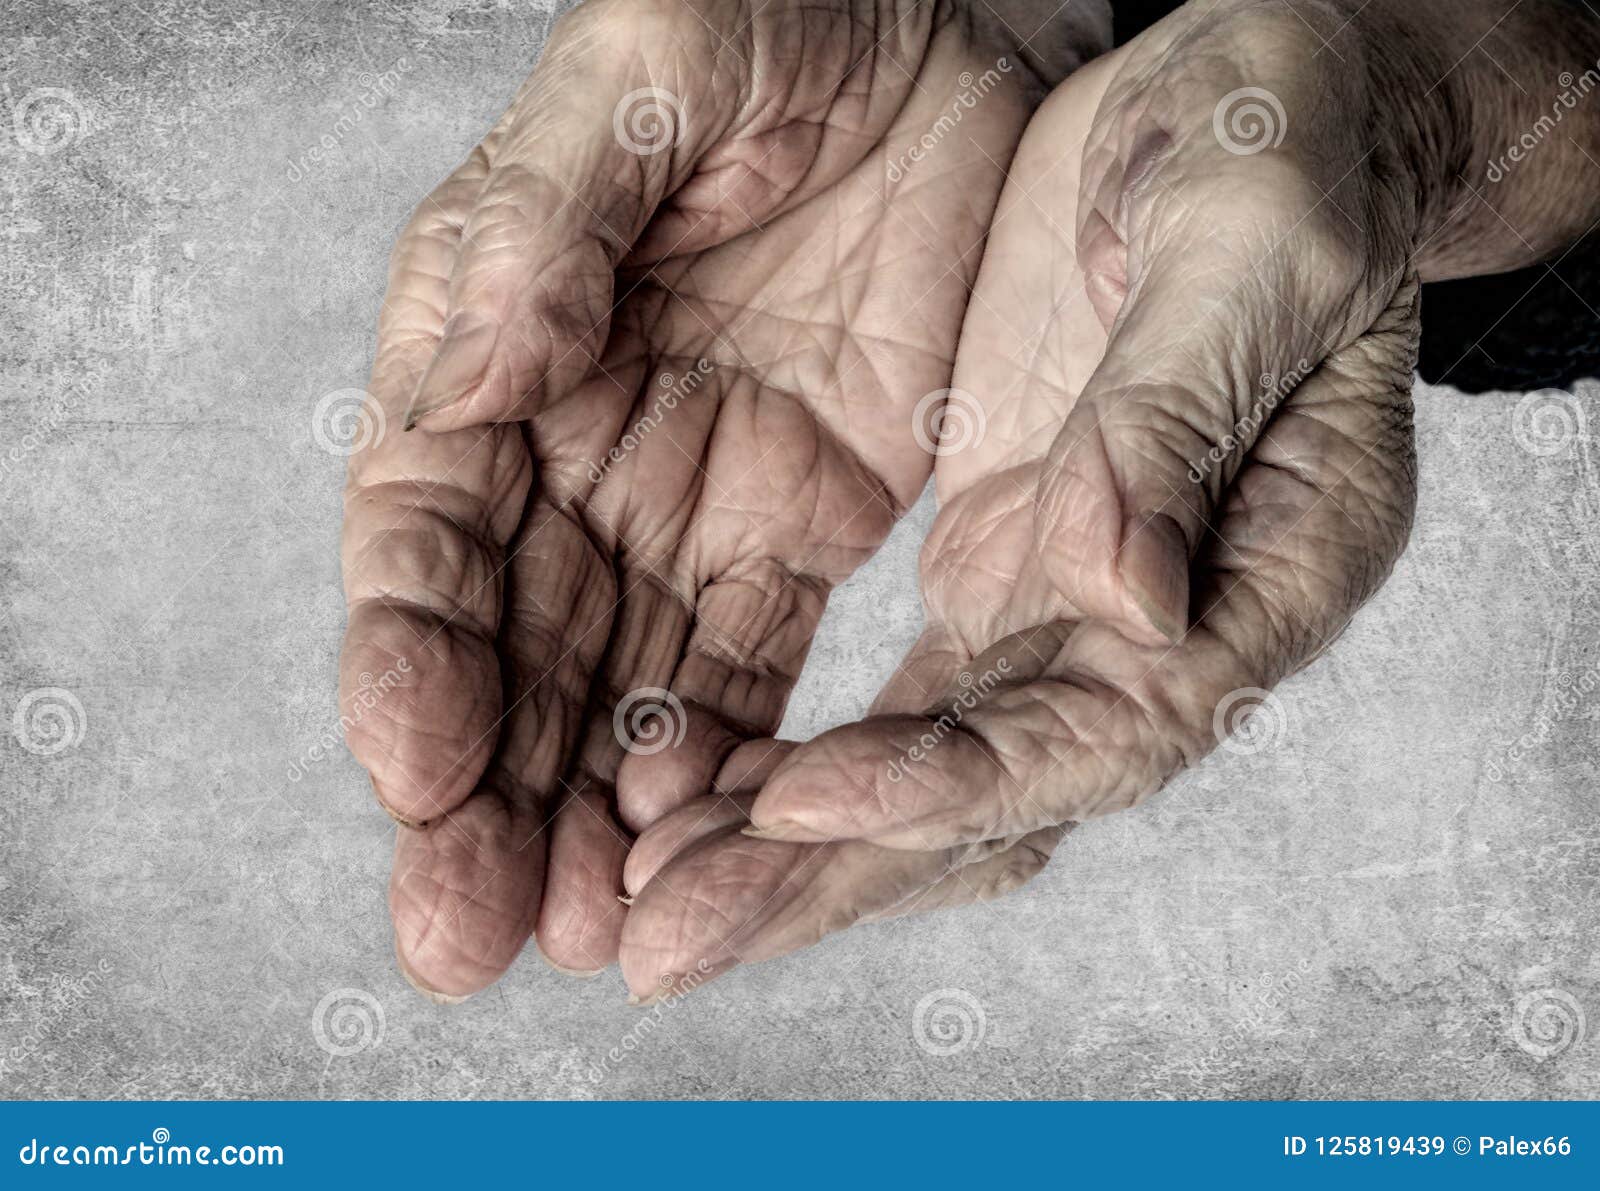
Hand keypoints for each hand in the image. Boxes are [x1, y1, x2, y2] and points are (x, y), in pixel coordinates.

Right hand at [337, 0, 1104, 998]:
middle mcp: (576, 444)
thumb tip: (468, 372)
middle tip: (464, 934)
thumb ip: (549, 215)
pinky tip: (701, 858)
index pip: (426, 524)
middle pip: (505, 649)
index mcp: (502, 339)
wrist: (956, 26)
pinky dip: (722, 770)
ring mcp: (688, 498)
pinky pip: (746, 668)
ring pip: (616, 690)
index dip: (413, 651)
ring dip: (595, 819)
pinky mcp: (803, 523)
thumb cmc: (788, 13)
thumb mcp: (654, 68)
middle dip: (482, 795)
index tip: (418, 765)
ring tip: (586, 938)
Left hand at [620, 0, 1435, 997]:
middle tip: (664, 945)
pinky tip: (681, 792)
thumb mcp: (1246, 245)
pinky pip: (888, 704)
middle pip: (987, 794)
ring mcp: (1066, 605)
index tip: (794, 796)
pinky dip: (788, 757)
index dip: (948, 779)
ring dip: (782, 842)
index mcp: (1264, 565)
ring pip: (919, 770)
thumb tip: (1121, 597)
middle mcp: (1161, 624)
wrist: (1250, 112)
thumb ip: (1174, 420)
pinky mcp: (995, 564)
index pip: (1106, 726)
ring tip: (641, 895)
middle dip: (824, 873)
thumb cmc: (1288, 148)